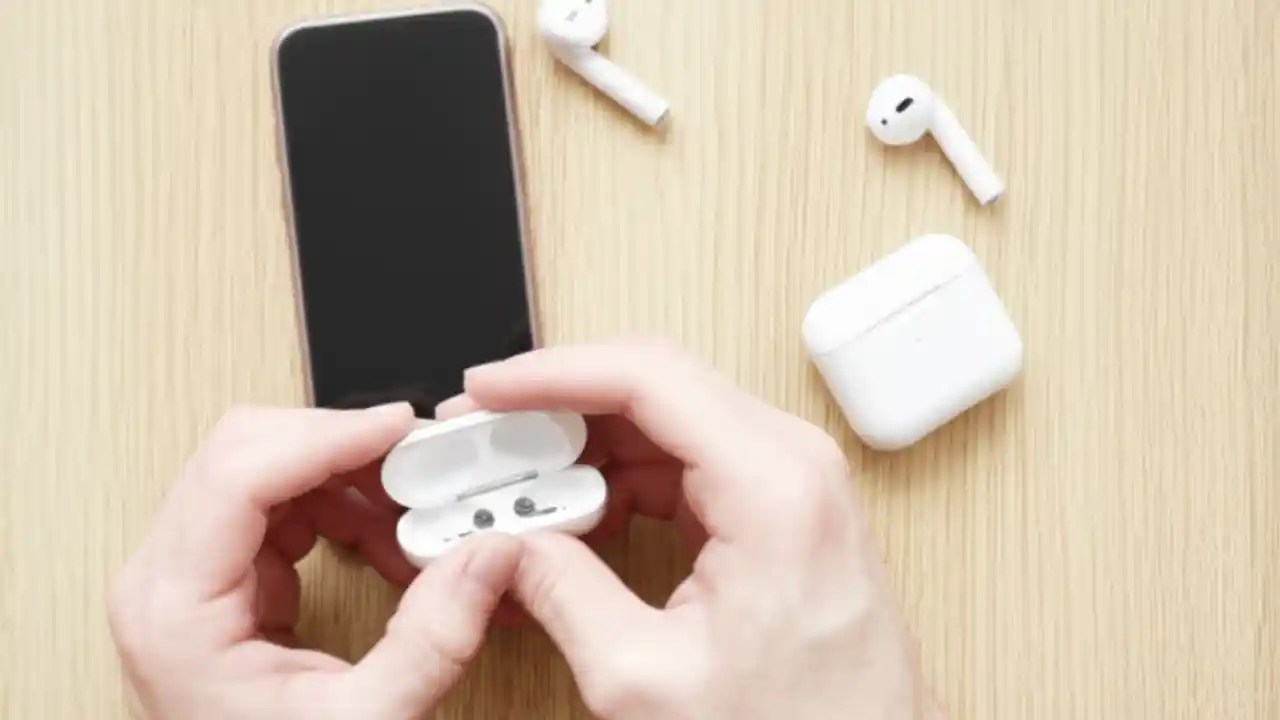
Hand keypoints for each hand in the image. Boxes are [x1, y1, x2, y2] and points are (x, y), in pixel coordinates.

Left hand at [108, 404, 522, 718]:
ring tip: (414, 517)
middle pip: (246, 452)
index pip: (238, 475)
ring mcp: (189, 572)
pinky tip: (387, 542)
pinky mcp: (219, 576)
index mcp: (176, 612)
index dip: (325, 437)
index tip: (399, 429)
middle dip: (344, 447)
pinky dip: (343, 507)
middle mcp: (166, 578)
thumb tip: (491, 555)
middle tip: (421, 463)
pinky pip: (281, 503)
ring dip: (349, 477)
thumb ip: (431, 641)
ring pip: (267, 467)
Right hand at [441, 340, 938, 719]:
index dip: (554, 371)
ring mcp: (791, 480)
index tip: (489, 387)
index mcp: (772, 486)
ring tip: (518, 484)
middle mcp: (792, 463)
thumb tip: (508, 544)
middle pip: (656, 385)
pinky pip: (688, 460)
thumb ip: (564, 595)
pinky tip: (577, 515)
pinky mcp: (779, 506)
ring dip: (587, 444)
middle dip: (559, 404)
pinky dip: (624, 477)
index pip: (649, 376)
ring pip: (667, 419)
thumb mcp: (648, 677)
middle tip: (488, 434)